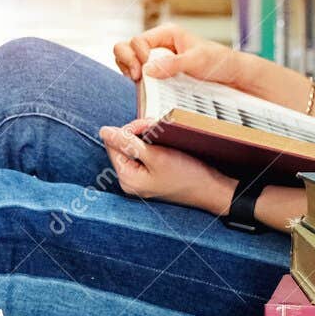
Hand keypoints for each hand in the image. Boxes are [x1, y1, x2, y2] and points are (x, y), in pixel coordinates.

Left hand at [98, 119, 231, 211]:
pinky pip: (144, 156)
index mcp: (126, 177)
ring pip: (134, 148)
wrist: (211, 190)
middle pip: (122, 145)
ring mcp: (139, 180)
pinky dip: (152, 146)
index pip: (114, 143)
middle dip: (138, 132)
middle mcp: (129, 181)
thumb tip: (103, 131)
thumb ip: (127, 143)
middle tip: (156, 125)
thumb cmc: (186, 174)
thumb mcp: (156, 155)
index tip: (150, 125)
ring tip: (162, 133)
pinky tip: (164, 143)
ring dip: (146, 136)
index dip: (130, 129)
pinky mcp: (150, 177)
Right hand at [113, 23, 271, 96]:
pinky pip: (136, 73)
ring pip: (127, 60)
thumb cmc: (217, 62)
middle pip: (125, 47)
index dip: (136, 55)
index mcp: (165, 34)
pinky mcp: (156, 74)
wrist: (231, 75)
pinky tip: (142, 86)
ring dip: (127, 69)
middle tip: (136, 76)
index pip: (137, 41)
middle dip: (125, 60)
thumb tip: (147, 70)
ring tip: (137, 81)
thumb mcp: (197, 60)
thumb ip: (172, 64)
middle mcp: (157, 45)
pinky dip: (133, 78)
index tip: (144, 70)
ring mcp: (155, 60)